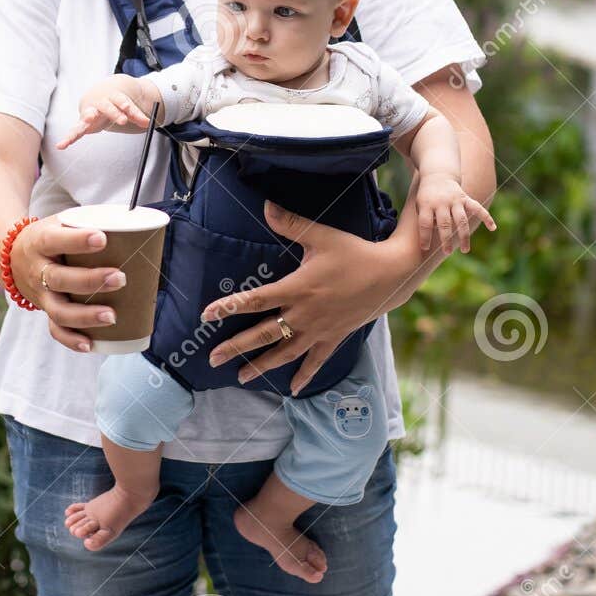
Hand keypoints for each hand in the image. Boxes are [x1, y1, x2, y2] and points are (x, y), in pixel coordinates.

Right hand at [9, 216, 128, 352]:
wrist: (12, 256)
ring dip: (86, 316)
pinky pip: (56, 330)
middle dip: (91, 281)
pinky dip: (72, 340)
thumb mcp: (60, 223)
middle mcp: (37, 270)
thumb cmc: (50, 237)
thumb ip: (91, 223)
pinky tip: (91, 345)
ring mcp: (41, 295)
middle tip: (120, 278)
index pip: (55, 240)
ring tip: (112, 316)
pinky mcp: (45, 311)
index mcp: (41, 242)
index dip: (78, 240)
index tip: (102, 239)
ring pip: (58, 310)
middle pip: (60, 279)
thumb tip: (137, 225)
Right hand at [55, 76, 154, 149]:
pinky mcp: (82, 123)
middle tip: (122, 119)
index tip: (136, 113)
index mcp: (112, 97)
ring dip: (89, 117)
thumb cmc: (114, 100)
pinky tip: (61, 145)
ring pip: (89, 115)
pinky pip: (74, 131)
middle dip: (114, 112)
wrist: (98, 93)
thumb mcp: (127, 106)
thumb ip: (136, 115)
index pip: (123, 102)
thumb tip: (150, 123)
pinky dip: (68, 138)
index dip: (130, 108)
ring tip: (89, 118)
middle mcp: (100, 103)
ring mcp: (89, 112)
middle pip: (108, 106)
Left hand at [200, 200, 426, 395]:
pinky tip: (293, 389)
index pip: (255, 300)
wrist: (390, 275)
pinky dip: (304, 375)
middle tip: (212, 359)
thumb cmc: (354, 253)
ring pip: (285, 352)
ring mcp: (319, 329)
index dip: (229, 307)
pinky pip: (316, 361)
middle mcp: (304, 314)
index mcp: (297, 288)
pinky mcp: (334, 337)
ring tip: (240, 377)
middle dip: (235, 347)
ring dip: (261, 365)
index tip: (205, 316)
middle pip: (263, 334)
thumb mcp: (322, 236)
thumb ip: (291, 224)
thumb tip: (265, 206)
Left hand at [412, 171, 495, 253]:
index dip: (425, 236)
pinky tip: (493, 228)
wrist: (437, 175)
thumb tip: (439, 236)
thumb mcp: (420, 205)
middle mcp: (442, 202)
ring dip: (463, 236)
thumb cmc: (427, 197)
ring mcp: (455, 200)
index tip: (425, 248)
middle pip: (444, 223)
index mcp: (427, 204)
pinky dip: (487, 217)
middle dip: (446, 239)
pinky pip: (477, 208)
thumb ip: (428, 220)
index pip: (425, 223)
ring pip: (461, 220)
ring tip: (465, 250)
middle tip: (447, 252)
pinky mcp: (466, 198)